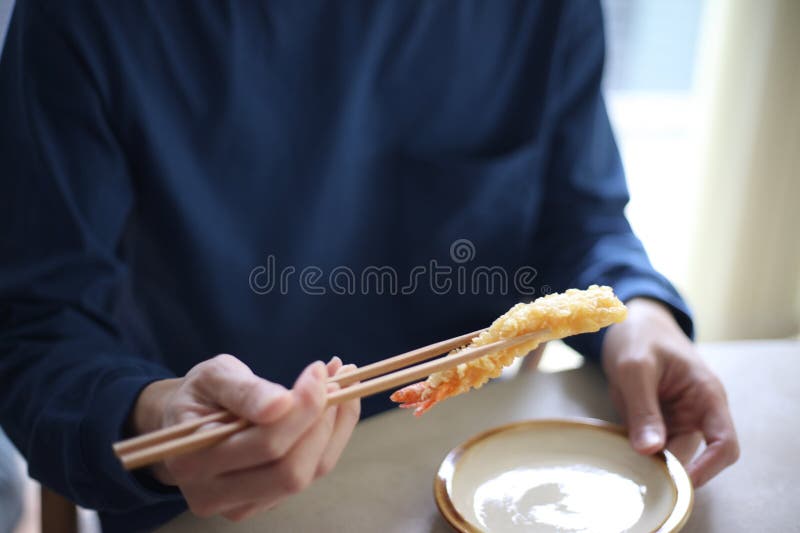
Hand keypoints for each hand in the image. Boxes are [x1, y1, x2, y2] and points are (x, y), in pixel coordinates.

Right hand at [130, 354, 360, 520]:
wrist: (188, 420)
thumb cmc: (202, 394)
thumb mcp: (214, 376)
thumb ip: (244, 390)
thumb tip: (280, 405)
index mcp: (192, 461)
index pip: (265, 445)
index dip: (302, 408)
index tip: (318, 371)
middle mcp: (213, 494)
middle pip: (291, 471)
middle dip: (322, 421)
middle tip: (337, 379)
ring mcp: (241, 505)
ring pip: (309, 473)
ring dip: (334, 427)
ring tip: (340, 385)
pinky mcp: (266, 502)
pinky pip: (312, 472)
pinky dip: (332, 435)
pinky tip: (333, 405)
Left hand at [601, 298, 738, 486]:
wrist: (630, 322)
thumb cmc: (640, 336)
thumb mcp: (635, 367)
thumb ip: (643, 408)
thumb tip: (650, 451)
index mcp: (707, 396)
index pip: (724, 445)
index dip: (707, 469)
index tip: (677, 481)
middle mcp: (697, 413)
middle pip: (688, 456)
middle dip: (662, 466)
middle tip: (630, 467)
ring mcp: (676, 418)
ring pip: (665, 453)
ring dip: (643, 456)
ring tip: (618, 448)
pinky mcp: (657, 421)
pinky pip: (647, 444)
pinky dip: (632, 447)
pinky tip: (613, 442)